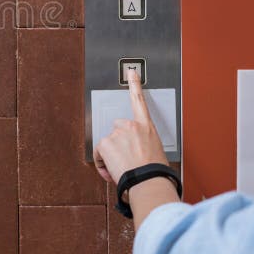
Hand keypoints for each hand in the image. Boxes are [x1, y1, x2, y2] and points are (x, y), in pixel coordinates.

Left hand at [93, 68, 167, 183]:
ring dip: (111, 155)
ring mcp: (117, 133)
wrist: (149, 182)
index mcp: (147, 127)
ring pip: (108, 143)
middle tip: (124, 159)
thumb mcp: (155, 152)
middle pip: (117, 129)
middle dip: (118, 142)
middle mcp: (131, 126)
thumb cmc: (154, 173)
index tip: (131, 72)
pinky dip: (102, 163)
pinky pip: (98, 153)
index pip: (140, 101)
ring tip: (122, 168)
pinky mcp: (106, 142)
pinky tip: (112, 170)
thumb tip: (133, 153)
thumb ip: (142, 144)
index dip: (135, 85)